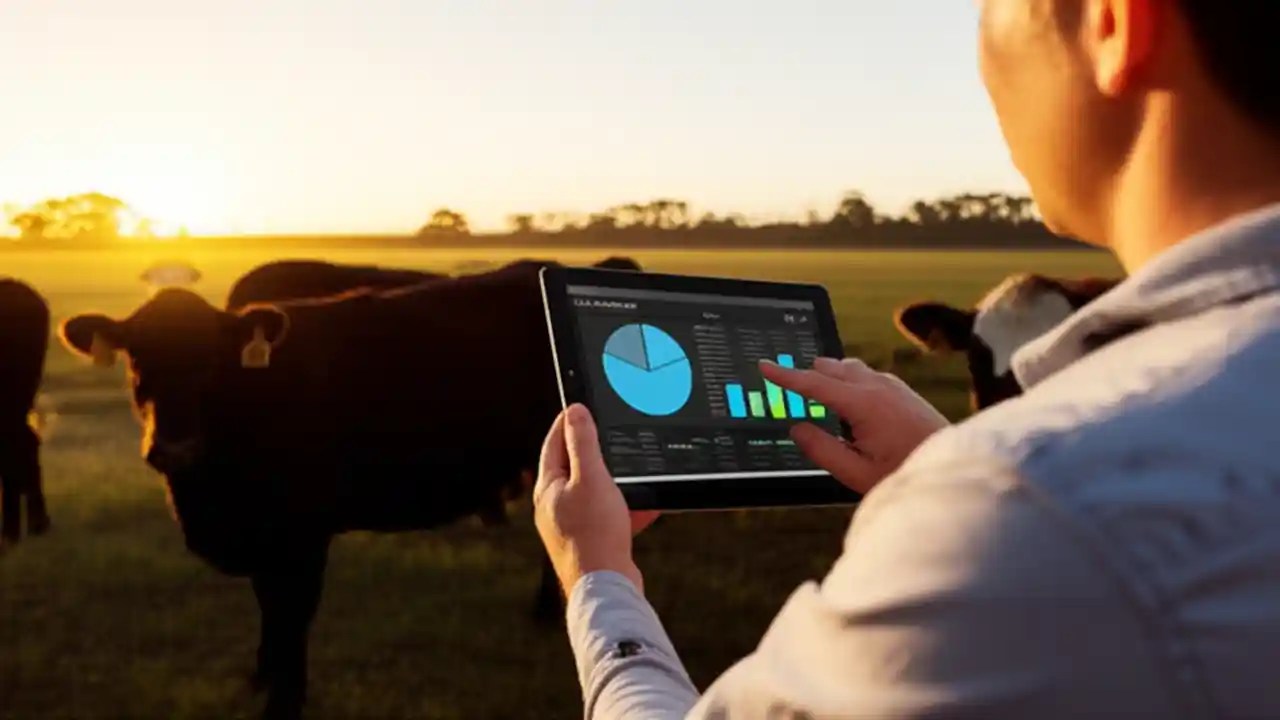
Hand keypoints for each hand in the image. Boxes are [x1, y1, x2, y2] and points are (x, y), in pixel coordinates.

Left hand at [534, 404, 660, 594]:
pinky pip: (608, 518)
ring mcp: (570, 527)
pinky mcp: (589, 543)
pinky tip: (645, 507)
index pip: (553, 443)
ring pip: (593, 494)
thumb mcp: (591, 477)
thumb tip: (575, 411)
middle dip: (594, 453)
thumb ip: (583, 443)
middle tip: (609, 436)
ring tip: (633, 475)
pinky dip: (625, 510)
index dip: (568, 422)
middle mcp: (554, 508)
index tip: (580, 407)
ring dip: (615, 484)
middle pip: (572, 468)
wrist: (605, 587)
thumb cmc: (594, 533)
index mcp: (548, 488)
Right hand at [761, 357, 949, 493]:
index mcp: (863, 404)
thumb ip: (821, 450)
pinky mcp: (903, 391)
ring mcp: (894, 386)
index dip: (785, 376)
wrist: (955, 470)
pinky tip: (849, 401)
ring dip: (829, 376)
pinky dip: (849, 380)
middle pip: (831, 367)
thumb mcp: (856, 472)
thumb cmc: (907, 473)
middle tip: (788, 384)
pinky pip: (867, 375)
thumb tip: (798, 428)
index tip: (765, 366)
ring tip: (817, 396)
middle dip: (807, 374)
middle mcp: (879, 387)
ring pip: (850, 367)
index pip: (814, 383)